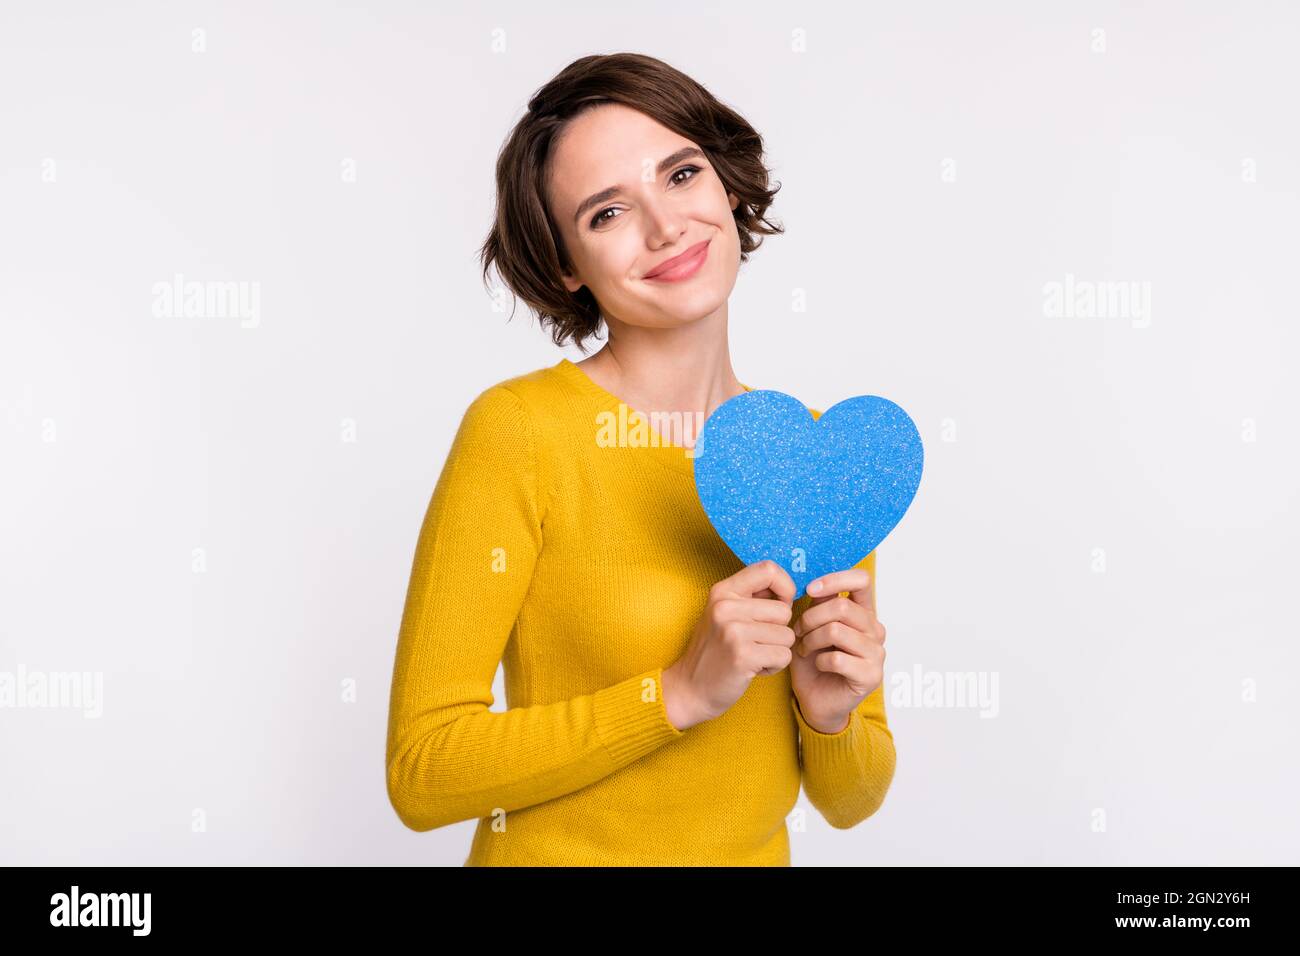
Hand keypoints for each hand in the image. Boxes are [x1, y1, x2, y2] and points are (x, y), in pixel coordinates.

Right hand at [663, 560, 796, 729]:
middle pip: (784, 611)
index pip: (769, 569)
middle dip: (778, 631)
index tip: (780, 605)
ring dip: (776, 651)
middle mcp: (726, 606)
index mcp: (722, 590)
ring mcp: (733, 631)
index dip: (785, 587)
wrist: (689, 688)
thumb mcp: (724, 614)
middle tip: (755, 643)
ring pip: (787, 636)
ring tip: (752, 656)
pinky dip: (774, 666)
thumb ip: (751, 598)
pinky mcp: (743, 655)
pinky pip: (783, 656)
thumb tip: (789, 590)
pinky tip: (753, 668)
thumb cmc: (714, 651)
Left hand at [789, 567, 885, 733]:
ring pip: (836, 630)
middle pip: (841, 607)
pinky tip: (818, 665)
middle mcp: (875, 630)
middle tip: (798, 632)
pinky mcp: (871, 676)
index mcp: (863, 613)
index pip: (861, 580)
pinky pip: (837, 658)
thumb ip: (818, 604)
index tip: (810, 589)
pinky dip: (819, 660)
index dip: (834, 579)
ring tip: (805, 649)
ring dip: (812, 640)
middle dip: (810, 618)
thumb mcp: (812, 627)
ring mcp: (877, 653)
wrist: (816, 700)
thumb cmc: (813, 661)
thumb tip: (814, 583)